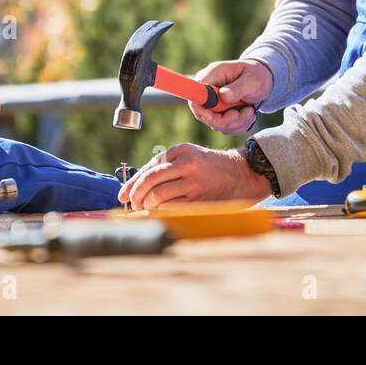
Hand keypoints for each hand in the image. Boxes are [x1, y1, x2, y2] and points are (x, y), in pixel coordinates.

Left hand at [117, 143, 271, 209]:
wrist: (241, 173)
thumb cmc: (210, 167)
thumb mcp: (189, 156)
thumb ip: (167, 166)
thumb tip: (138, 185)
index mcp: (181, 151)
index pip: (149, 167)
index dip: (133, 182)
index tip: (124, 194)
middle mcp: (186, 164)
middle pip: (150, 179)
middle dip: (136, 194)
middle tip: (132, 203)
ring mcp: (193, 182)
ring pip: (158, 195)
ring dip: (146, 205)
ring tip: (145, 208)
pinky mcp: (199, 199)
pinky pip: (172, 207)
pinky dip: (160, 212)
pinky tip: (158, 213)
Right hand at [189, 59, 272, 134]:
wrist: (263, 81)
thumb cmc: (256, 76)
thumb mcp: (252, 80)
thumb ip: (237, 88)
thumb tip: (223, 95)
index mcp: (211, 76)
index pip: (194, 96)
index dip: (203, 110)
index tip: (225, 114)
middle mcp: (207, 90)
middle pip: (203, 114)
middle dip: (226, 121)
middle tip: (247, 113)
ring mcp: (212, 103)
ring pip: (215, 124)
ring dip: (236, 123)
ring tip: (251, 112)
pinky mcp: (218, 113)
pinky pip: (223, 127)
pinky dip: (238, 126)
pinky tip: (249, 115)